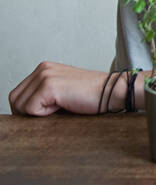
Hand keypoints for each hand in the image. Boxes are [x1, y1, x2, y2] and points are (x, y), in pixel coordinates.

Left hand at [8, 62, 132, 115]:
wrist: (111, 91)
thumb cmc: (90, 96)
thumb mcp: (61, 92)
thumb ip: (42, 97)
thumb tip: (23, 115)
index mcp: (44, 69)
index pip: (18, 94)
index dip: (27, 109)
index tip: (44, 113)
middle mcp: (42, 69)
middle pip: (15, 100)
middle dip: (28, 113)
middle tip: (51, 114)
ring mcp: (45, 76)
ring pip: (20, 105)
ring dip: (37, 114)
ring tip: (58, 108)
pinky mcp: (49, 86)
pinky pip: (31, 109)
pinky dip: (44, 114)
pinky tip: (62, 107)